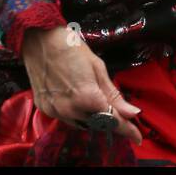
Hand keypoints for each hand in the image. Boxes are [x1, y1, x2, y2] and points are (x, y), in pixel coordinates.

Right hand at [21, 26, 141, 143]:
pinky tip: (74, 97)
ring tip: (90, 97)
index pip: (112, 121)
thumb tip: (132, 113)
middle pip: (97, 123)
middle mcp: (70, 110)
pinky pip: (65, 117)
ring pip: (81, 123)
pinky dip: (75, 112)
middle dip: (106, 118)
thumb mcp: (97, 66)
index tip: (137, 136)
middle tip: (112, 106)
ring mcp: (55, 111)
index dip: (127, 130)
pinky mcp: (44, 108)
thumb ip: (113, 94)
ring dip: (91, 116)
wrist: (38, 38)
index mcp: (87, 98)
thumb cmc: (70, 46)